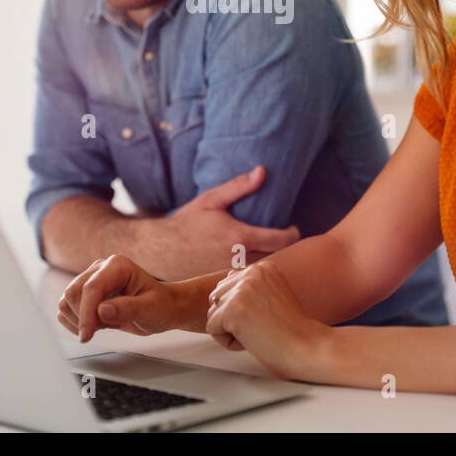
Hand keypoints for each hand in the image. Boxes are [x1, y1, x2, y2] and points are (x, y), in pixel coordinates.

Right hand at [57, 254, 184, 342]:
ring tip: (105, 324)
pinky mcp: (84, 294)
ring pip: (66, 301)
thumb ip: (128, 309)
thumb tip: (102, 310)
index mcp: (117, 265)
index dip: (86, 313)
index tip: (86, 335)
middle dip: (83, 317)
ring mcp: (90, 280)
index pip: (91, 287)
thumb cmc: (160, 306)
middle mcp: (100, 269)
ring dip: (79, 320)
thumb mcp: (150, 309)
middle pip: (73, 293)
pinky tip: (96, 325)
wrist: (162, 309)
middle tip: (104, 329)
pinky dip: (75, 322)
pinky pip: (66, 309)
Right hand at [151, 166, 299, 277]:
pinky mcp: (225, 285)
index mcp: (240, 238)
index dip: (293, 235)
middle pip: (278, 258)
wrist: (162, 250)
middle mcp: (239, 259)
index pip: (281, 240)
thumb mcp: (212, 199)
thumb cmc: (188, 222)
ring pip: (264, 271)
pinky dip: (255, 273)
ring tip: (272, 251)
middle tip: (285, 240)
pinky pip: (248, 280)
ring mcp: (232, 275)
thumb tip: (262, 171)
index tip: (292, 228)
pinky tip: (254, 265)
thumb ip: (239, 186)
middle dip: (286, 249)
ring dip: (272, 261)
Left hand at [205, 262, 330, 381]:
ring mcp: (242, 289)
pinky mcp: (233, 309)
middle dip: (234, 318)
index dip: (244, 310)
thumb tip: (227, 276)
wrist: (307, 348)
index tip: (267, 318)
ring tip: (258, 333)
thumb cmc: (293, 331)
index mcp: (263, 268)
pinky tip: (253, 340)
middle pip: (218, 298)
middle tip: (263, 327)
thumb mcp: (274, 296)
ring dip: (231, 330)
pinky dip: (228, 342)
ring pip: (214, 313)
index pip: (229, 285)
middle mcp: (252, 272)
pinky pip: (212, 329)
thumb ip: (251, 285)